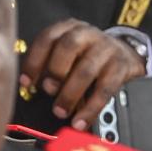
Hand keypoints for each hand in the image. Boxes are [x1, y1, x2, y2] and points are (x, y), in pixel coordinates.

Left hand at [21, 20, 145, 126]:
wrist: (125, 53)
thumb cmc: (85, 57)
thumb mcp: (66, 54)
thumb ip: (48, 66)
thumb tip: (27, 90)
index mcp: (68, 29)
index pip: (47, 38)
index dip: (34, 61)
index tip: (25, 82)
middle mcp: (87, 34)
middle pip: (69, 46)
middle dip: (55, 71)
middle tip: (48, 91)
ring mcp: (107, 48)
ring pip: (86, 69)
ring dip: (70, 94)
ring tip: (61, 111)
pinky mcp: (122, 66)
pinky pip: (105, 88)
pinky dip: (91, 108)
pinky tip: (80, 121)